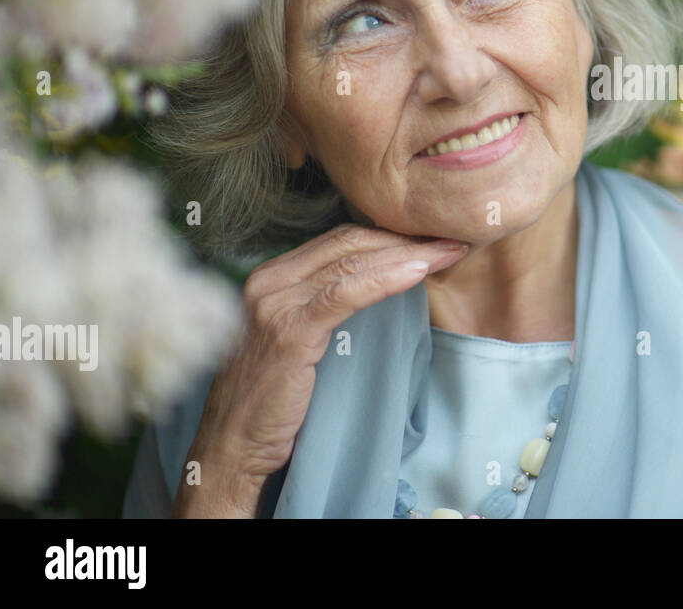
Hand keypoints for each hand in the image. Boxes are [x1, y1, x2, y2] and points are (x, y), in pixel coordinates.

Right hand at [171, 223, 467, 516]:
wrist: (231, 447)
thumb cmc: (271, 399)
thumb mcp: (297, 340)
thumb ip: (324, 306)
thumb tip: (380, 285)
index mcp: (271, 277)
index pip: (339, 240)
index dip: (389, 234)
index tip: (432, 237)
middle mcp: (268, 281)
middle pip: (348, 243)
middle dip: (405, 238)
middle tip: (450, 240)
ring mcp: (275, 304)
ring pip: (352, 263)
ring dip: (407, 254)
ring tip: (448, 252)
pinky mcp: (288, 332)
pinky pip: (345, 294)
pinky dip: (386, 279)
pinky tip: (418, 272)